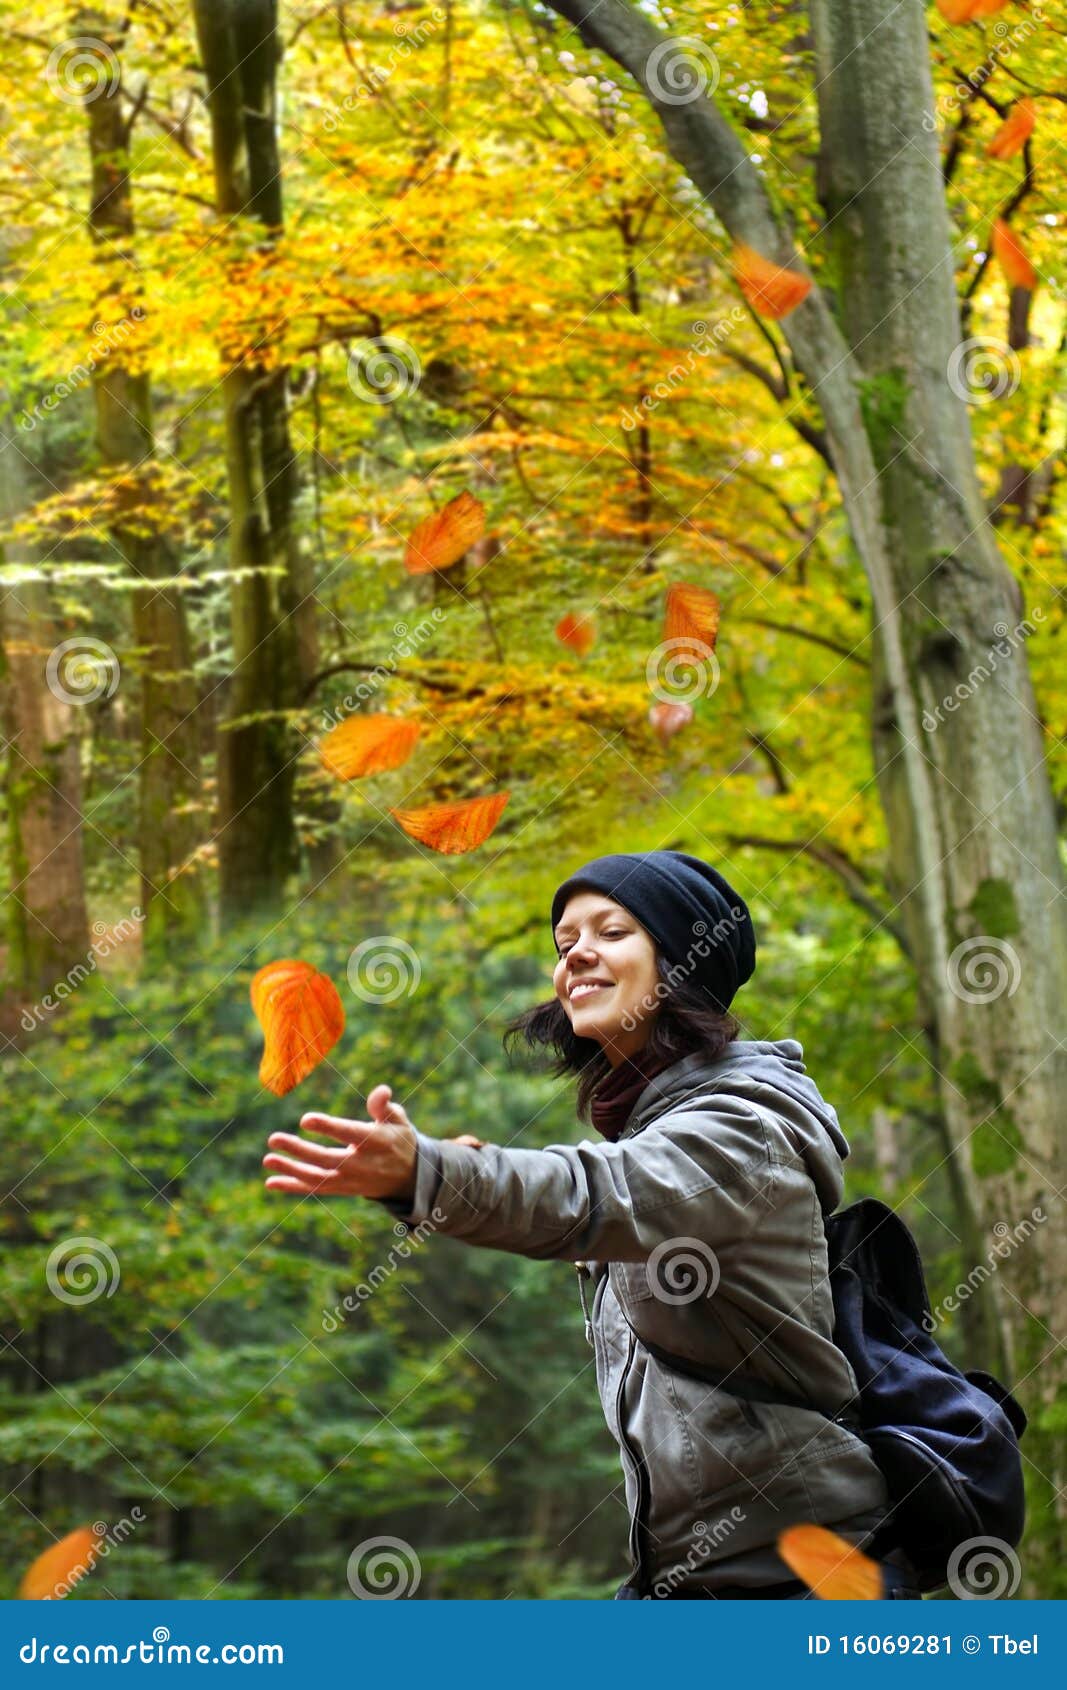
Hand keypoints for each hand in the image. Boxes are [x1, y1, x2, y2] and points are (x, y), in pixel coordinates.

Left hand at [262, 1083, 417, 1201]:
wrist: (407, 1177)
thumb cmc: (397, 1139)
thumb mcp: (397, 1119)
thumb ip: (384, 1106)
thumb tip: (381, 1090)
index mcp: (375, 1141)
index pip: (349, 1134)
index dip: (328, 1127)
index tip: (305, 1119)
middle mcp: (361, 1163)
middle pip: (326, 1158)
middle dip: (298, 1150)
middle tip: (273, 1138)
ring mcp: (350, 1179)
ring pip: (317, 1178)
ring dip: (291, 1169)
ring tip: (267, 1159)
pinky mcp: (342, 1188)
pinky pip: (315, 1189)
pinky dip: (293, 1187)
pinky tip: (271, 1182)